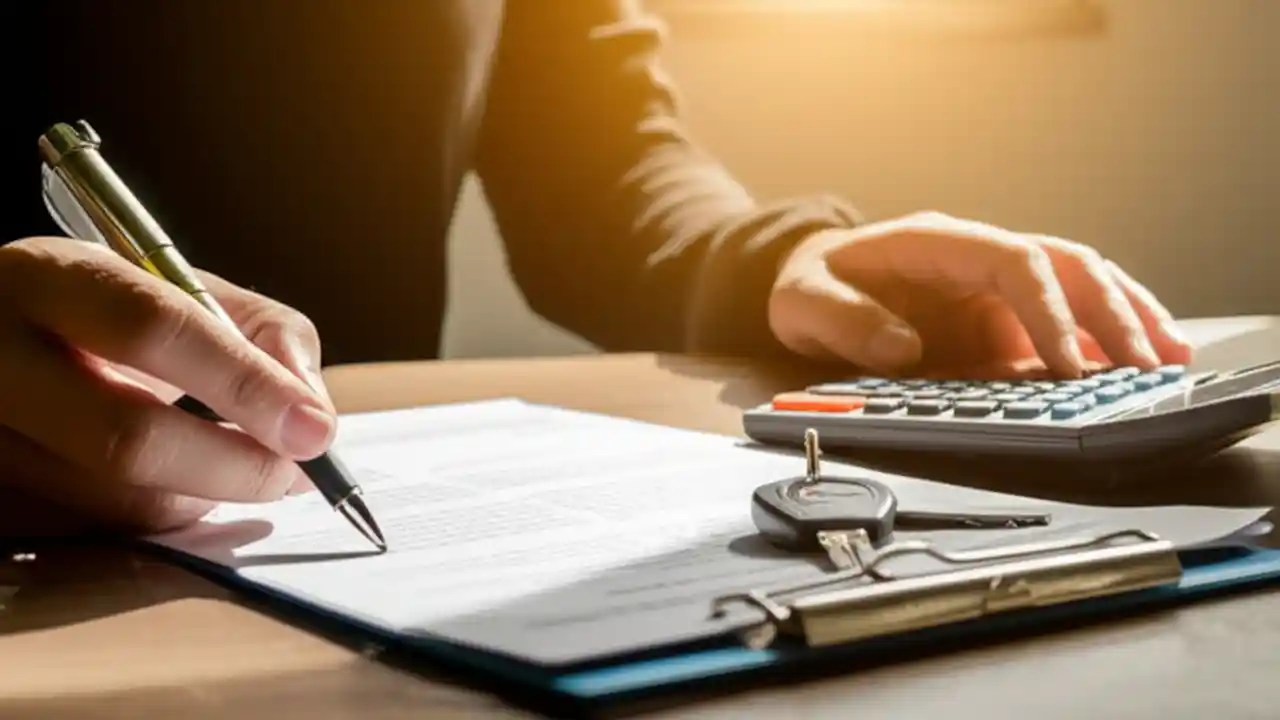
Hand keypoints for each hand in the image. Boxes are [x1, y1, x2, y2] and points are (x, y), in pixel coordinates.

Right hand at [0, 237, 334, 536]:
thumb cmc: (108, 313)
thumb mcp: (184, 288)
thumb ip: (266, 334)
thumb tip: (311, 418)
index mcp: (48, 278)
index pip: (152, 329)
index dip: (244, 384)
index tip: (312, 430)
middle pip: (125, 438)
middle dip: (234, 468)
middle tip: (291, 474)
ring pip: (115, 503)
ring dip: (203, 499)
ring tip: (233, 468)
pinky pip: (95, 535)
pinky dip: (159, 519)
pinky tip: (174, 484)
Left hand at [768, 211, 1192, 376]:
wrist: (812, 280)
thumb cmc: (810, 285)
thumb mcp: (804, 303)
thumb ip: (846, 323)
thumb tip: (904, 351)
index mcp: (938, 243)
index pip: (1013, 262)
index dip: (1047, 310)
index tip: (1066, 365)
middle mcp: (978, 257)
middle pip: (1065, 266)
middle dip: (1111, 312)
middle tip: (1146, 364)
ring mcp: (994, 287)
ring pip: (1080, 285)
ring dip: (1126, 317)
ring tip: (1171, 359)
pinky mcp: (1001, 317)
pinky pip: (1064, 321)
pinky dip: (1104, 339)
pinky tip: (1137, 365)